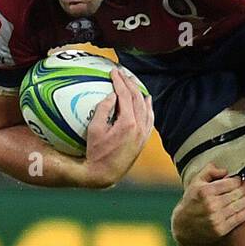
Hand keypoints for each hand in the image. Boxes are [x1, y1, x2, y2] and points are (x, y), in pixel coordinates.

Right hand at [82, 69, 154, 187]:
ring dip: (140, 93)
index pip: (126, 96)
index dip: (119, 82)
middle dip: (129, 83)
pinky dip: (148, 107)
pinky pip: (150, 119)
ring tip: (133, 83)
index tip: (113, 72)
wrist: (106, 173)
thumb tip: (111, 95)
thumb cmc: (96, 152)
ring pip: (146, 107)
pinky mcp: (144, 139)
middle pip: (137, 98)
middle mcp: (140, 127)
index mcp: (128, 123)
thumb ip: (103, 109)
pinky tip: (146, 101)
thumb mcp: (94, 129)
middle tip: (122, 74)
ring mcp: (144, 134)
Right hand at [171, 163, 244, 243]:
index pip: (231, 183)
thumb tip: (226, 170)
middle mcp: (211, 205)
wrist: (183, 225)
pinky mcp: (222, 229)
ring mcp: (217, 218)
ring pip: (241, 205)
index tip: (243, 178)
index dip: (239, 180)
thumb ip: (209, 171)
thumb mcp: (196, 181)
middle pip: (238, 193)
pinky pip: (240, 217)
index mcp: (205, 191)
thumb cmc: (192, 200)